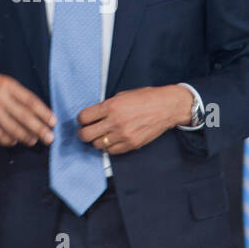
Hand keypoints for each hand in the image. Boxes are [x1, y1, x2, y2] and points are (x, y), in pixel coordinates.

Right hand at [0, 63, 54, 146]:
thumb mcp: (3, 80)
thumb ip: (18, 94)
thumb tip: (38, 111)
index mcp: (7, 84)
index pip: (30, 100)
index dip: (43, 113)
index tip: (53, 122)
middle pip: (23, 116)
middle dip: (39, 129)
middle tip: (49, 138)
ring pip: (11, 127)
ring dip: (25, 136)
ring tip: (34, 141)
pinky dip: (7, 140)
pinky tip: (14, 141)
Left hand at [76, 85, 191, 155]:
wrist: (166, 107)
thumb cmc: (145, 98)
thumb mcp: (122, 96)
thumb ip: (106, 106)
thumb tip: (93, 116)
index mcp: (111, 106)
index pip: (83, 118)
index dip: (81, 120)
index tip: (84, 120)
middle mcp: (115, 121)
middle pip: (85, 135)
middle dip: (83, 133)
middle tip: (87, 130)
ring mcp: (123, 135)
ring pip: (97, 145)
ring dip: (97, 140)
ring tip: (103, 134)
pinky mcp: (131, 144)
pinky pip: (111, 151)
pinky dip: (109, 147)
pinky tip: (113, 139)